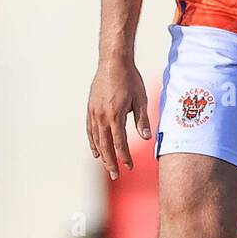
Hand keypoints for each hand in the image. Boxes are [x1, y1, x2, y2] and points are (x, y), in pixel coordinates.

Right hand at [86, 56, 150, 178]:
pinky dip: (92, 142)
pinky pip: (90, 130)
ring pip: (96, 139)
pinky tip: (96, 150)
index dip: (124, 157)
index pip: (119, 142)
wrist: (113, 62)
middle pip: (105, 145)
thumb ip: (142, 120)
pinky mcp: (90, 108)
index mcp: (115, 114)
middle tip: (115, 176)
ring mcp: (93, 112)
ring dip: (101, 154)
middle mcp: (101, 116)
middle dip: (111, 161)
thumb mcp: (141, 99)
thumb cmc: (130, 79)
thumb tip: (146, 138)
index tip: (129, 168)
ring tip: (107, 166)